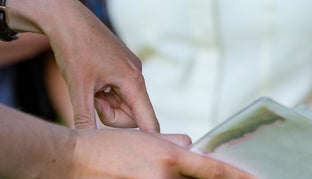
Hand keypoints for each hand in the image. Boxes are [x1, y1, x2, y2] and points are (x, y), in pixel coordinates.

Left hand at [16, 0, 159, 130]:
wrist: (67, 18)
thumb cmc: (74, 49)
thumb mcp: (78, 88)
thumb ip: (86, 118)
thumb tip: (89, 143)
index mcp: (132, 80)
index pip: (148, 120)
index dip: (148, 139)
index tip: (150, 154)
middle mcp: (136, 74)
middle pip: (133, 114)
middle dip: (111, 115)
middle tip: (91, 101)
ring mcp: (128, 69)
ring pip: (123, 102)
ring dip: (105, 103)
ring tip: (87, 88)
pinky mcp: (120, 65)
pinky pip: (117, 90)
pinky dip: (104, 93)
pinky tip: (89, 81)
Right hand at [71, 128, 256, 177]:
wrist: (72, 160)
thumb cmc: (108, 147)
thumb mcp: (145, 136)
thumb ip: (172, 142)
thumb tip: (192, 144)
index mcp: (171, 157)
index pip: (214, 170)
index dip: (239, 177)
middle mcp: (165, 177)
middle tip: (220, 175)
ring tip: (146, 167)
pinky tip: (143, 174)